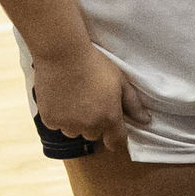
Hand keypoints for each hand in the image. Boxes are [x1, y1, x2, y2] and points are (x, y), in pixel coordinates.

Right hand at [32, 43, 150, 150]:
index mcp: (109, 118)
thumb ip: (133, 104)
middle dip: (93, 123)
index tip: (111, 127)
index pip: (115, 141)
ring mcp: (68, 124)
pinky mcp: (49, 120)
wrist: (62, 53)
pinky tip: (59, 97)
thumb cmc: (94, 64)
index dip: (114, 135)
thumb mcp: (119, 81)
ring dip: (74, 121)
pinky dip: (57, 115)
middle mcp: (88, 126)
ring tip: (73, 97)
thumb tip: (145, 121)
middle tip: (89, 100)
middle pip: (93, 134)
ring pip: (73, 131)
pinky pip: (56, 124)